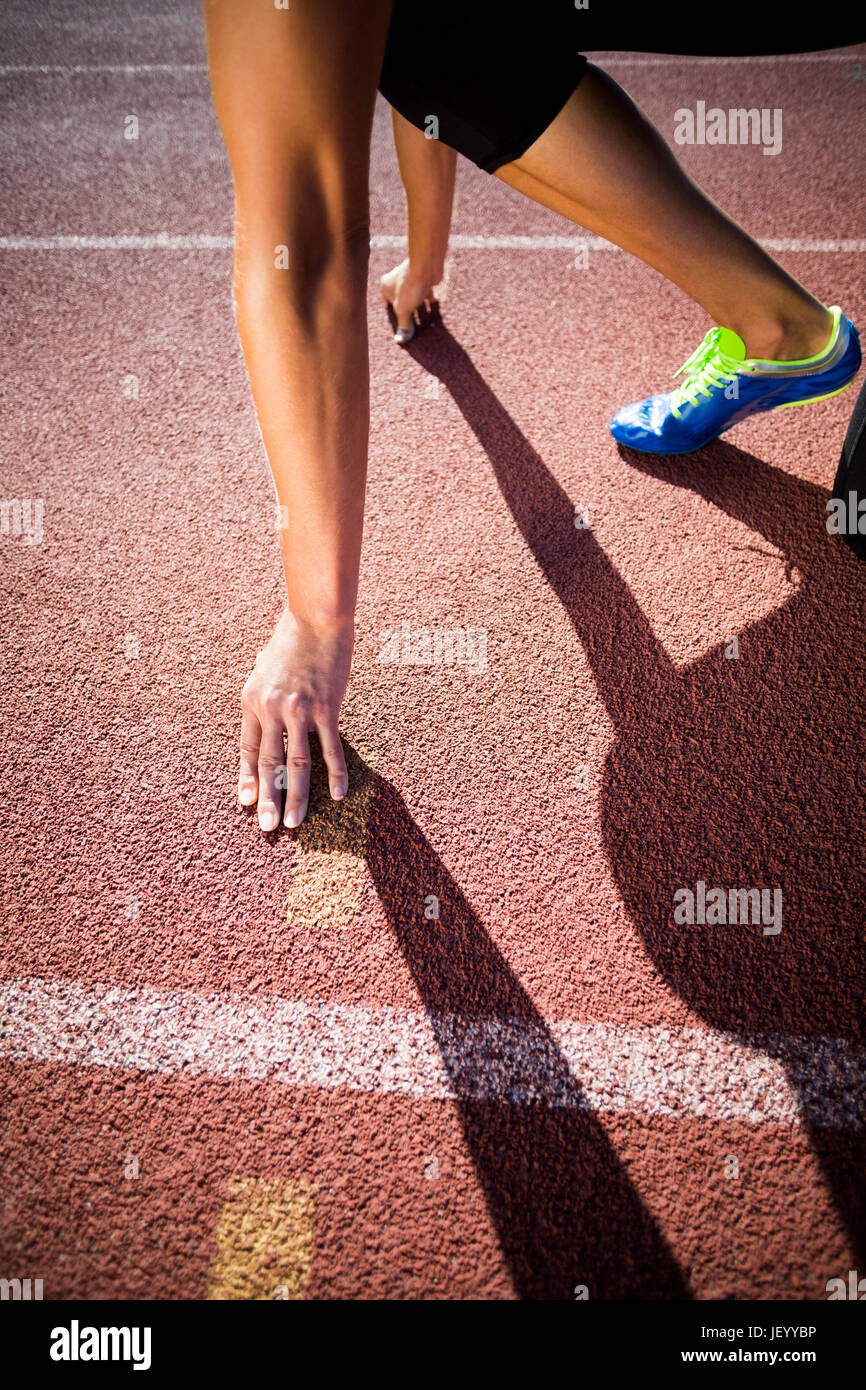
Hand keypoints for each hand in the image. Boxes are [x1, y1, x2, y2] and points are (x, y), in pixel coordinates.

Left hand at [238, 610, 352, 830]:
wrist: (316, 617)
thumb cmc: (292, 636)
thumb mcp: (266, 665)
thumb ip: (265, 689)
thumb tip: (265, 697)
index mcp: (252, 700)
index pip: (247, 749)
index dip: (247, 778)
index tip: (247, 803)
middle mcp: (272, 709)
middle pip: (268, 764)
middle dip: (268, 799)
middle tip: (268, 828)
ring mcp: (299, 711)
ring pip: (296, 764)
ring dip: (296, 797)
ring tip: (295, 822)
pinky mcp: (326, 709)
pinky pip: (330, 749)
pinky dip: (336, 774)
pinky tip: (339, 795)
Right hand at [380, 257, 440, 344]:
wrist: (427, 266)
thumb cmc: (410, 285)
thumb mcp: (403, 310)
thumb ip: (403, 325)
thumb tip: (400, 340)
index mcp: (386, 286)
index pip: (387, 305)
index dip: (393, 317)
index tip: (399, 327)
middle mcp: (396, 281)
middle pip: (401, 303)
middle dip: (407, 315)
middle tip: (412, 327)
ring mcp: (411, 280)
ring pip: (414, 300)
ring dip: (419, 310)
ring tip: (425, 324)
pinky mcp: (424, 280)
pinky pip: (426, 295)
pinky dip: (430, 303)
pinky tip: (435, 312)